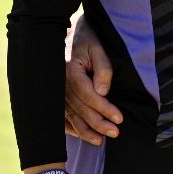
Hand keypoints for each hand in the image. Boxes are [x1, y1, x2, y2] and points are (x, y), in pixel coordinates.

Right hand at [64, 13, 123, 143]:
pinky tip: (80, 135)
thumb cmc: (85, 39)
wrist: (60, 32)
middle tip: (115, 133)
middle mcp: (59, 85)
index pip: (89, 96)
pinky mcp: (54, 95)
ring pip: (70, 115)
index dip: (104, 109)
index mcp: (70, 72)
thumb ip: (103, 68)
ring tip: (100, 141)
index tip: (119, 119)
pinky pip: (59, 116)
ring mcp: (54, 92)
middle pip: (80, 109)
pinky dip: (69, 127)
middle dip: (98, 123)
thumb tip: (103, 92)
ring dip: (84, 131)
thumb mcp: (98, 47)